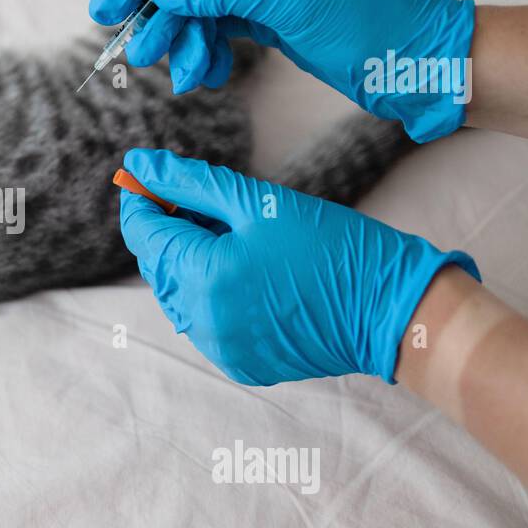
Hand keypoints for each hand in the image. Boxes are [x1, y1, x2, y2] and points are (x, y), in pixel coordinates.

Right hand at [90, 0, 474, 142]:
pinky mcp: (275, 20)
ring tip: (178, 73)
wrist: (420, 64)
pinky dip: (208, 51)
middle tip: (130, 43)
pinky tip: (203, 75)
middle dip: (163, 9)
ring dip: (184, 39)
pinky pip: (224, 29)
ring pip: (206, 5)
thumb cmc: (370, 19)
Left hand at [118, 148, 478, 385]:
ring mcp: (220, 348)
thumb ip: (191, 183)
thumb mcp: (259, 203)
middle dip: (165, 229)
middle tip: (192, 198)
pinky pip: (204, 321)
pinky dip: (209, 293)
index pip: (146, 234)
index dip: (140, 199)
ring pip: (177, 295)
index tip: (142, 175)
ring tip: (226, 233)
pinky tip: (242, 270)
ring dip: (187, 261)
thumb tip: (139, 164)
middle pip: (157, 266)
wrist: (388, 311)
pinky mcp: (239, 363)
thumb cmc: (330, 247)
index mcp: (205, 277)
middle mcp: (203, 320)